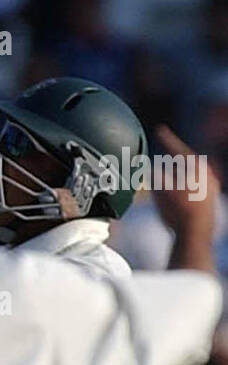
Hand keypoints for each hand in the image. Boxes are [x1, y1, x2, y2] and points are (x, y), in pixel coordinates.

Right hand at [151, 125, 219, 271]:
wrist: (195, 234)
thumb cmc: (177, 211)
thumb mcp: (159, 190)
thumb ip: (154, 175)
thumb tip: (151, 170)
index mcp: (196, 166)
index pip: (178, 149)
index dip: (167, 139)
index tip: (159, 130)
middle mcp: (207, 173)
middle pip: (187, 160)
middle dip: (175, 156)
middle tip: (166, 149)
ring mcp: (212, 186)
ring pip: (192, 173)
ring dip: (180, 171)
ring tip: (169, 172)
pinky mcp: (212, 199)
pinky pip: (197, 183)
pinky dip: (185, 183)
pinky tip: (177, 190)